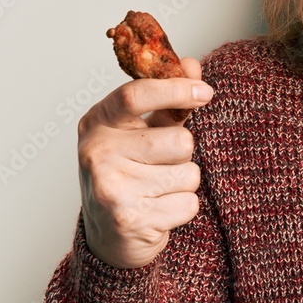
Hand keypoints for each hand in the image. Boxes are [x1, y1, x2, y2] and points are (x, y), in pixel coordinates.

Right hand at [77, 57, 212, 268]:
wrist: (110, 238)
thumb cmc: (130, 174)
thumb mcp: (142, 131)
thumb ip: (169, 100)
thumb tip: (192, 64)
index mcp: (97, 122)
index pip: (137, 94)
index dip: (176, 89)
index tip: (206, 92)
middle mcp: (96, 152)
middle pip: (179, 140)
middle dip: (183, 154)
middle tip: (160, 166)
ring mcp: (109, 186)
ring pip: (188, 173)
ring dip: (184, 183)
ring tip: (157, 190)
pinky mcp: (128, 218)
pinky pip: (188, 203)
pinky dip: (182, 209)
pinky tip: (158, 212)